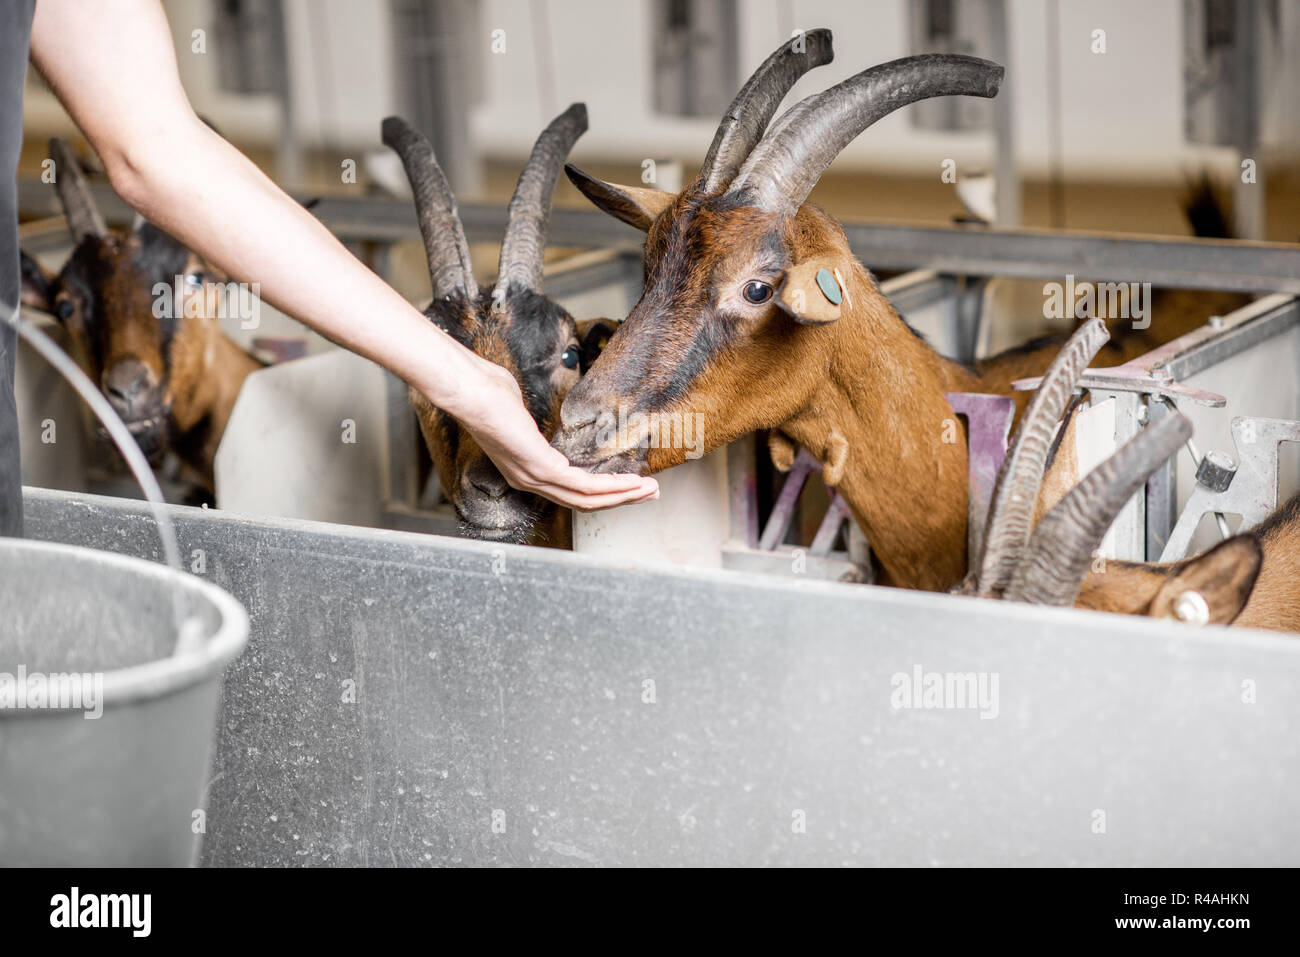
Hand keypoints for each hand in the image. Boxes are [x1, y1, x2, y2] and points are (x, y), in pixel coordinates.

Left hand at [451, 361, 658, 510]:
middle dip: (621, 499)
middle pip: (583, 503)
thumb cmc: (490, 394)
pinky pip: (582, 485)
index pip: (570, 491)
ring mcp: (534, 477)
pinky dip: (610, 486)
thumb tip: (536, 419)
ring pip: (587, 499)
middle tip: (649, 495)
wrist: (472, 392)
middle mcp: (529, 481)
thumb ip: (534, 427)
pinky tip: (630, 482)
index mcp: (524, 470)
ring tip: (648, 491)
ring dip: (622, 496)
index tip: (627, 486)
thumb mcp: (519, 414)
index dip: (602, 492)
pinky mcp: (540, 468)